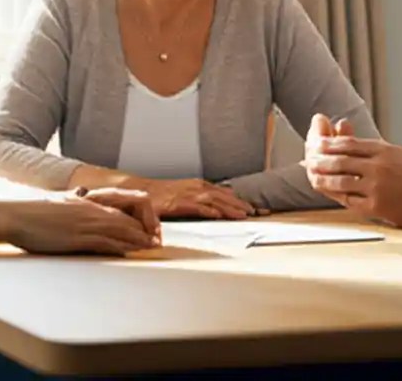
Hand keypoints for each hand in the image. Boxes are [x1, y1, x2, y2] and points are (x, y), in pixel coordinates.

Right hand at [4, 196, 159, 255]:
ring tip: (151, 248)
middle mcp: (90, 210)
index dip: (137, 220)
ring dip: (138, 240)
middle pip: (126, 219)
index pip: (121, 209)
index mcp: (87, 202)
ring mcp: (84, 223)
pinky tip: (128, 253)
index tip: (146, 230)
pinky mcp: (77, 237)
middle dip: (143, 231)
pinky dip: (119, 247)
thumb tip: (81, 206)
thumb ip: (74, 206)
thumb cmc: (33, 213)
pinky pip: (104, 242)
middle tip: (156, 242)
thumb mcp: (59, 205)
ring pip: (120, 230)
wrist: (16, 216)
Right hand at [138, 179, 255, 219]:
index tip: (255, 208)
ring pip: (215, 200)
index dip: (240, 201)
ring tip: (245, 215)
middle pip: (225, 195)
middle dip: (242, 204)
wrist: (143, 192)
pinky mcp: (180, 203)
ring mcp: (190, 194)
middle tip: (258, 212)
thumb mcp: (185, 195)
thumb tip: (216, 210)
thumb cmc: (163, 196)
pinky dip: (210, 210)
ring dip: (231, 207)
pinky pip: (198, 207)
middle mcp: (197, 187)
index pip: (225, 193)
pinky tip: (219, 215)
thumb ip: (200, 201)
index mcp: (199, 185)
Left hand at [303, 113, 401, 227]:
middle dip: (321, 161)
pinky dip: (336, 195)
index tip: (316, 144)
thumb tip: (341, 129)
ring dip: (323, 179)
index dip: (328, 144)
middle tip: (309, 160)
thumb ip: (368, 145)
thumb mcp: (394, 152)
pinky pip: (349, 200)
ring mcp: (377, 188)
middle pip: (340, 161)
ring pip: (340, 182)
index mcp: (383, 151)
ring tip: (313, 176)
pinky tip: (328, 192)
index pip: (348, 144)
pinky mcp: (376, 207)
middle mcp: (379, 168)